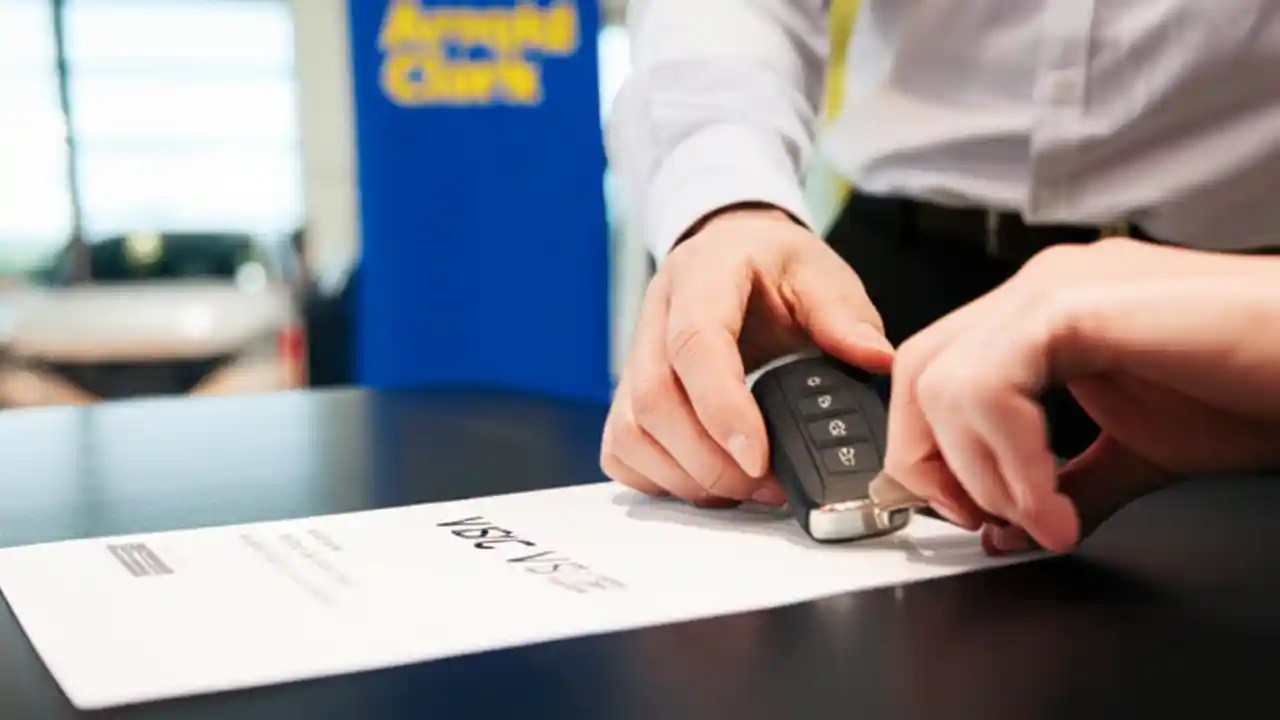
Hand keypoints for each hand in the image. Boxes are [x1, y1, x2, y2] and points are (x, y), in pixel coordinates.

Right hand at [600, 206, 894, 505]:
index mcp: (704, 275)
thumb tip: (875, 359)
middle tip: (766, 483)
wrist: (732, 252)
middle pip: (654, 400)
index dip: (721, 406)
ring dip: (686, 475)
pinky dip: (660, 478)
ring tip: (745, 487)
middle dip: (709, 459)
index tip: (757, 457)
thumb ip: (845, 316)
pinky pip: (622, 448)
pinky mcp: (628, 393)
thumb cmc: (773, 266)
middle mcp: (656, 314)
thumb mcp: (820, 272)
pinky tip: (707, 481)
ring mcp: (634, 356)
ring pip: (632, 432)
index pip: (694, 343)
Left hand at [885, 237, 1279, 553]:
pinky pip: (995, 385)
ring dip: (980, 473)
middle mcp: (1038, 289)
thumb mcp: (1139, 451)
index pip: (934, 372)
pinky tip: (1056, 503)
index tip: (967, 515)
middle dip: (931, 462)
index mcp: (1042, 315)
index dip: (929, 451)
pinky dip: (1013, 461)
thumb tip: (1008, 532)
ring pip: (943, 379)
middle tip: (981, 523)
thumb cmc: (1258, 390)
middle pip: (919, 371)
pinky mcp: (1078, 304)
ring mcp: (1055, 287)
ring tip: (1044, 522)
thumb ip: (1066, 484)